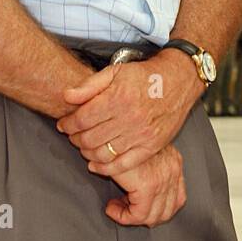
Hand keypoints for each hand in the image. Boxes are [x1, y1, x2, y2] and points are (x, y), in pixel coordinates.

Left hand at [58, 50, 201, 175]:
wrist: (178, 81)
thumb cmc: (144, 76)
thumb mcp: (115, 71)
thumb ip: (89, 85)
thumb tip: (67, 96)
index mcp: (118, 98)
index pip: (83, 119)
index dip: (68, 124)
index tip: (64, 124)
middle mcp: (129, 118)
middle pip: (90, 138)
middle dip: (75, 139)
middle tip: (72, 136)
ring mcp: (141, 134)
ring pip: (103, 153)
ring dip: (87, 153)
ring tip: (83, 147)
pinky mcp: (151, 146)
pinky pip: (123, 164)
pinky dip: (106, 169)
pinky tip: (96, 165)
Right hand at [106, 143, 186, 226]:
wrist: (110, 127)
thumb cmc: (119, 137)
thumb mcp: (139, 151)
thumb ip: (146, 168)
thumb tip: (136, 195)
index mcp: (173, 161)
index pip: (177, 200)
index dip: (155, 210)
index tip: (135, 206)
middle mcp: (173, 170)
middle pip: (167, 211)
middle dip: (143, 217)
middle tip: (124, 210)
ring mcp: (163, 178)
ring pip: (152, 217)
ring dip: (131, 217)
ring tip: (115, 207)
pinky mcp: (147, 184)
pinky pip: (138, 215)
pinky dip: (123, 217)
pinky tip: (111, 208)